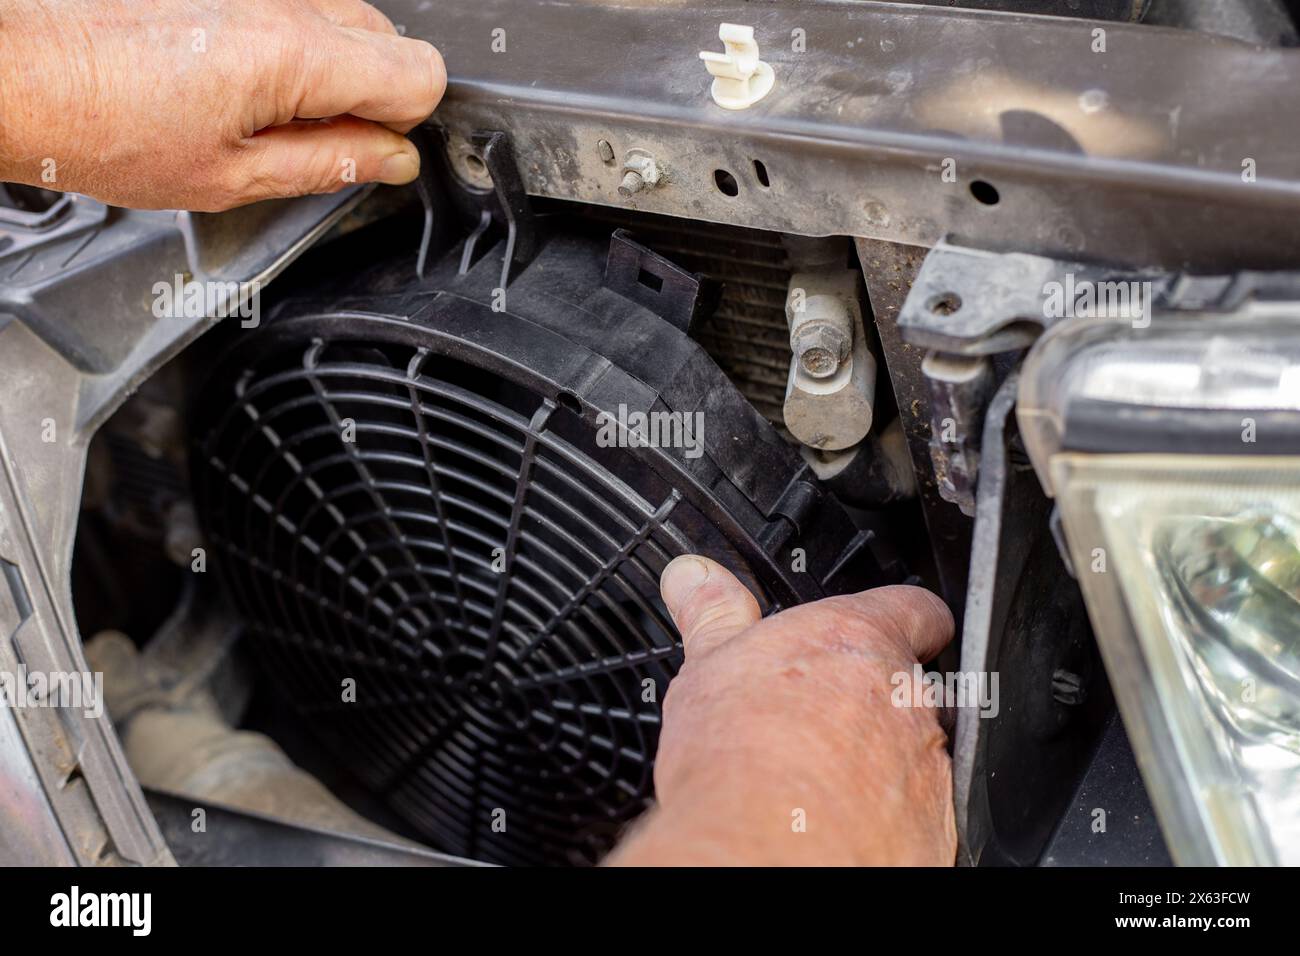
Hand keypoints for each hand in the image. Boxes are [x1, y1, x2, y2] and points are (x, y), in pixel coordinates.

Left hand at [0, 0, 445, 209]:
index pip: (419, 74)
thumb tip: (392, 161)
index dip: (404, 123)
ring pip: (349, 19)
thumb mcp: (232, 177)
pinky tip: (243, 83)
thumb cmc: (105, 126)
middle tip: (316, 138)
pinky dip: (294, 48)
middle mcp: (283, 2)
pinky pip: (300, 9)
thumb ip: (330, 164)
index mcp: (293, 55)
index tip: (370, 149)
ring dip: (334, 70)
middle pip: (393, 39)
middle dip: (375, 94)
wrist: (25, 76)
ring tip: (270, 112)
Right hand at [606, 555, 956, 865]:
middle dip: (874, 700)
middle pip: (912, 684)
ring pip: (918, 749)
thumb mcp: (708, 668)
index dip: (901, 616)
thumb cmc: (739, 761)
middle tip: (817, 721)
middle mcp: (909, 696)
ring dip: (882, 758)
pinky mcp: (936, 825)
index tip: (885, 627)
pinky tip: (836, 820)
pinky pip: (922, 810)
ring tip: (818, 779)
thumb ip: (714, 615)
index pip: (916, 606)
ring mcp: (929, 763)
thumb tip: (694, 578)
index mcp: (859, 639)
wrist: (765, 850)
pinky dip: (889, 814)